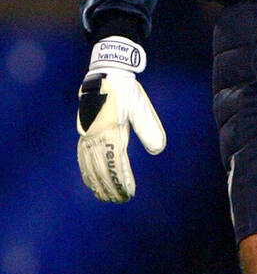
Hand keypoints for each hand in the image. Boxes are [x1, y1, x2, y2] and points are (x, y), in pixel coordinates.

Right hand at [76, 38, 165, 201]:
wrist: (105, 73)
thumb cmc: (125, 90)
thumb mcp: (140, 107)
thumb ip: (149, 129)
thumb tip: (158, 150)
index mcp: (110, 131)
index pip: (116, 163)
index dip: (122, 180)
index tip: (129, 192)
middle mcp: (95, 136)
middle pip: (101, 168)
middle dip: (110, 186)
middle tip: (121, 200)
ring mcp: (87, 135)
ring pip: (89, 165)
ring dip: (97, 183)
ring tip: (105, 197)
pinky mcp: (84, 132)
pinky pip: (82, 157)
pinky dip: (86, 172)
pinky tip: (90, 181)